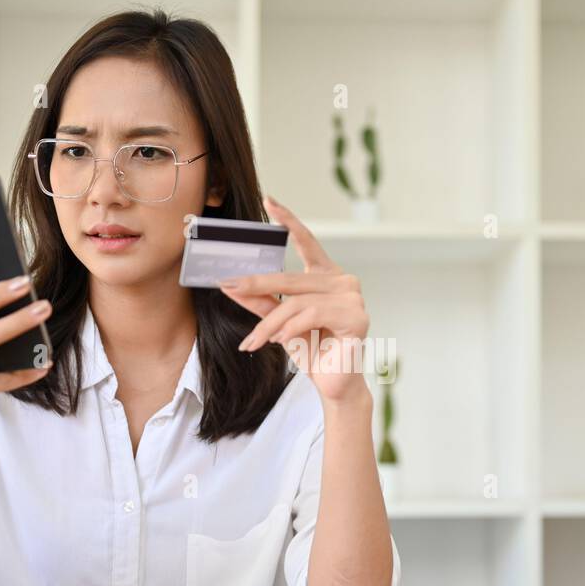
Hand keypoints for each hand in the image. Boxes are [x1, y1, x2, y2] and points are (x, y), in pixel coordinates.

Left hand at [220, 196, 369, 403]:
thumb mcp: (279, 322)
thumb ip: (260, 301)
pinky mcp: (357, 316)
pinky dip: (292, 327)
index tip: (269, 200)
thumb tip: (230, 285)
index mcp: (327, 276)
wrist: (333, 384)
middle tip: (227, 286)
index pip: (308, 242)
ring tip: (254, 342)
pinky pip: (313, 314)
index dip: (289, 220)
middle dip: (256, 285)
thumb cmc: (312, 351)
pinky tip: (281, 340)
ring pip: (297, 301)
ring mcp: (353, 297)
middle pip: (291, 278)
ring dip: (270, 323)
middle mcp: (343, 281)